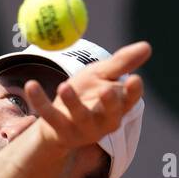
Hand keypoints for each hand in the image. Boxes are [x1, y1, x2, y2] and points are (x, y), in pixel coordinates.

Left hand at [22, 40, 150, 151]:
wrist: (58, 120)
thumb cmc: (85, 94)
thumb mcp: (101, 75)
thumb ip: (121, 63)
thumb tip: (147, 47)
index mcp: (118, 106)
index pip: (130, 100)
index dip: (132, 92)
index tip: (134, 79)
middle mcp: (104, 121)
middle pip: (110, 113)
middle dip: (108, 103)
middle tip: (105, 90)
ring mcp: (82, 129)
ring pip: (80, 116)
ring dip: (73, 103)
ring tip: (65, 86)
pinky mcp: (60, 130)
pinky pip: (49, 115)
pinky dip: (40, 100)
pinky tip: (31, 85)